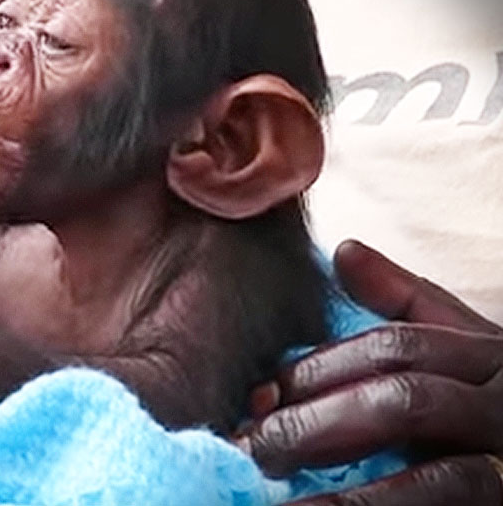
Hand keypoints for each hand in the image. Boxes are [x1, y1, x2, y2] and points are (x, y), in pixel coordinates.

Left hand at [238, 240, 502, 504]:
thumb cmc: (485, 416)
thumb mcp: (462, 352)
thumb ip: (407, 303)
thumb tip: (345, 251)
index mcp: (493, 359)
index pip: (396, 349)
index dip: (318, 369)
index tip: (257, 395)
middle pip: (401, 403)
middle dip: (315, 423)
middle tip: (252, 447)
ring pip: (427, 474)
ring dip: (339, 486)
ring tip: (270, 482)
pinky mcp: (500, 504)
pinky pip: (433, 503)